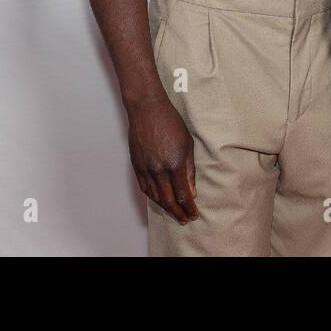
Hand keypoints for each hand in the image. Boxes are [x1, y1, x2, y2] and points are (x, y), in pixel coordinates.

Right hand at [127, 97, 198, 223]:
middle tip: (185, 220)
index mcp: (174, 164)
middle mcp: (159, 170)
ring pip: (155, 196)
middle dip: (178, 213)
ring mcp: (145, 169)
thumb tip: (191, 191)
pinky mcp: (136, 166)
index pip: (183, 195)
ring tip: (174, 213)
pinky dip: (152, 197)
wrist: (147, 110)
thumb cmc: (171, 123)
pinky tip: (158, 200)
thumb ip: (189, 170)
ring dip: (165, 208)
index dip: (189, 208)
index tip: (194, 214)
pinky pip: (144, 188)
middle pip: (169, 200)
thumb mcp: (187, 145)